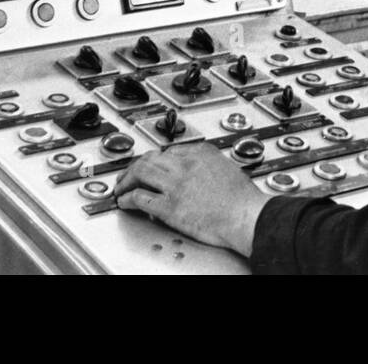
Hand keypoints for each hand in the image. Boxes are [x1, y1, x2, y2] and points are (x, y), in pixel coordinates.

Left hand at [113, 143, 270, 255]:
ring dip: (126, 180)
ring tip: (120, 187)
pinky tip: (124, 202)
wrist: (246, 216)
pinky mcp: (170, 206)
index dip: (156, 160)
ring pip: (140, 173)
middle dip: (135, 166)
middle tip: (127, 174)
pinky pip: (140, 198)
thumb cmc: (243, 199)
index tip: (151, 167)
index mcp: (201, 152)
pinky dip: (128, 199)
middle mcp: (185, 164)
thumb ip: (209, 166)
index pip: (170, 151)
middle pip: (150, 158)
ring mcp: (176, 184)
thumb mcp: (227, 168)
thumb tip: (199, 172)